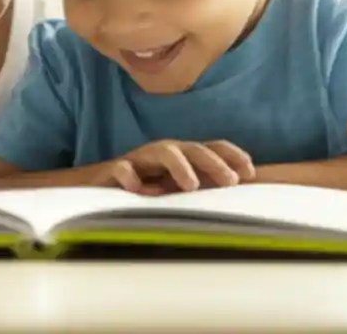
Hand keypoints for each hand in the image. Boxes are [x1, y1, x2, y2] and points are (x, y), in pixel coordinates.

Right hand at [92, 140, 255, 194]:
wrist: (96, 187)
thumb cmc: (143, 188)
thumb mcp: (176, 189)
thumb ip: (202, 190)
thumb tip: (238, 198)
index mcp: (182, 156)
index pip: (212, 148)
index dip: (233, 155)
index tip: (250, 172)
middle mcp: (164, 153)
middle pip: (194, 149)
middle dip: (215, 163)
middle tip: (231, 182)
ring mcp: (140, 160)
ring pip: (164, 152)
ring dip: (180, 166)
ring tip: (192, 186)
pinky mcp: (115, 171)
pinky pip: (123, 168)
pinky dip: (131, 176)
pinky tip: (139, 190)